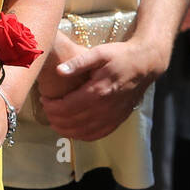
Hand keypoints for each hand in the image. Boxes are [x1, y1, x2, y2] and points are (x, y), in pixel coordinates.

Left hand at [37, 40, 158, 140]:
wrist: (145, 64)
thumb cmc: (120, 56)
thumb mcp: (99, 53)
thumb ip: (78, 63)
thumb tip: (59, 71)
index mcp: (97, 91)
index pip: (66, 107)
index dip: (51, 107)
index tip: (44, 100)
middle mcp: (105, 108)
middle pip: (72, 122)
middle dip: (54, 119)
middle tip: (46, 110)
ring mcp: (112, 117)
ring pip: (82, 132)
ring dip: (65, 130)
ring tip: (55, 121)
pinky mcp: (118, 120)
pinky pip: (97, 135)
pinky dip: (82, 136)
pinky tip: (73, 131)